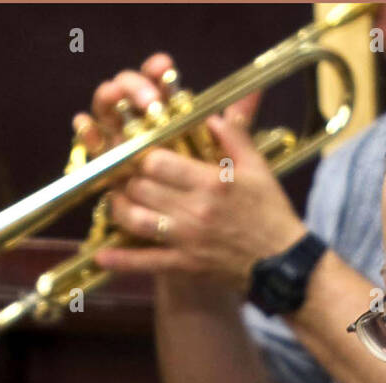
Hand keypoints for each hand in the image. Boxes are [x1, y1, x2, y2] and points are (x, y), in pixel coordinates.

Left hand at [78, 54, 305, 289]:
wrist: (283, 262)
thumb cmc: (271, 213)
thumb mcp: (257, 169)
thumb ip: (234, 136)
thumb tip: (210, 114)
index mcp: (210, 182)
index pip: (156, 161)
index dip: (141, 155)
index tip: (140, 153)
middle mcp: (194, 210)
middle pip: (140, 187)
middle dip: (128, 179)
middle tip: (126, 175)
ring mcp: (187, 240)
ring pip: (135, 220)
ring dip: (119, 209)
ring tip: (117, 200)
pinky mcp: (185, 264)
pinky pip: (146, 262)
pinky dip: (122, 260)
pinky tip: (102, 255)